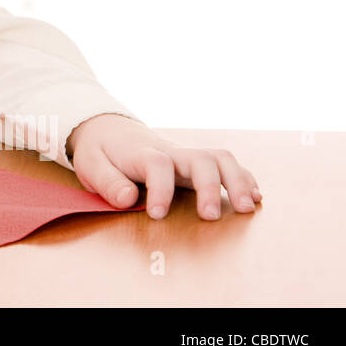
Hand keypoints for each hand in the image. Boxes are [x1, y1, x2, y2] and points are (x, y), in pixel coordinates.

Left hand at [65, 113, 262, 220]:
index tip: (157, 214)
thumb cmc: (100, 151)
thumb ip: (107, 182)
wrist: (107, 128)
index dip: (160, 190)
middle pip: (200, 159)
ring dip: (237, 181)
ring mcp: (185, 156)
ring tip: (247, 208)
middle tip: (210, 217)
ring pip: (219, 158)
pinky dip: (244, 178)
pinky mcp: (195, 162)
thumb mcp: (90, 165)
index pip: (158, 166)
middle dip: (210, 187)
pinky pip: (226, 164)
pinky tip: (255, 198)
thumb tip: (128, 199)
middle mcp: (170, 152)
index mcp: (141, 154)